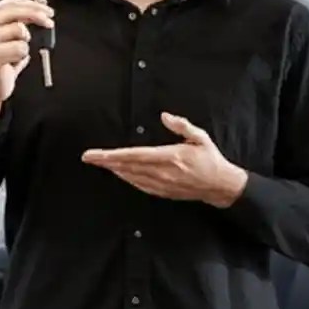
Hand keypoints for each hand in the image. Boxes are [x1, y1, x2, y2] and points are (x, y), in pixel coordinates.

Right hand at [0, 0, 53, 133]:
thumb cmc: (0, 62)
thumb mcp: (12, 35)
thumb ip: (24, 17)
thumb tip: (40, 0)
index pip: (11, 2)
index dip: (32, 3)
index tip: (47, 10)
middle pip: (15, 10)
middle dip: (36, 14)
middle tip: (50, 22)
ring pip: (20, 30)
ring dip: (25, 42)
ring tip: (17, 52)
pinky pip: (20, 48)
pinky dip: (22, 56)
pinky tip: (13, 62)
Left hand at [80, 112, 248, 207]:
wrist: (220, 186)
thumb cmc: (210, 159)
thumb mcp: (200, 138)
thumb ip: (181, 126)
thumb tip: (164, 116)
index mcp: (170, 157)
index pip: (134, 155)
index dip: (112, 155)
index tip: (96, 154)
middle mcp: (162, 172)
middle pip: (127, 167)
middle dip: (106, 162)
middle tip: (88, 158)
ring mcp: (162, 184)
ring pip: (131, 177)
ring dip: (114, 170)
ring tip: (100, 163)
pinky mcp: (163, 192)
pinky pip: (140, 186)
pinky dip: (127, 179)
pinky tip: (119, 173)